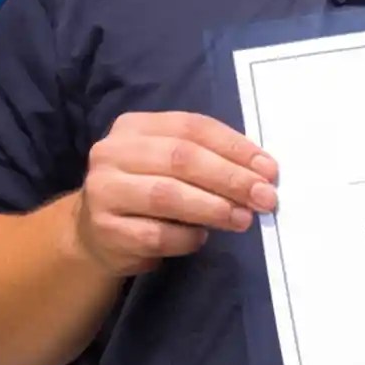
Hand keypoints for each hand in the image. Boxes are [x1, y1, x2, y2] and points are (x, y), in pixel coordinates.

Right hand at [73, 111, 278, 276]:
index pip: (193, 127)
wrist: (96, 233)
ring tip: (243, 219)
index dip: (235, 147)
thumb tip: (263, 173)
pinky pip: (156, 234)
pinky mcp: (105, 230)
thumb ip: (209, 159)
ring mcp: (104, 191)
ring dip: (214, 208)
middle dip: (230, 178)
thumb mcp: (171, 163)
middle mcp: (113, 152)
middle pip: (182, 158)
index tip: (269, 169)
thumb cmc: (148, 190)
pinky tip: (202, 238)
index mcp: (135, 126)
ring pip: (168, 195)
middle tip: (264, 197)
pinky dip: (187, 237)